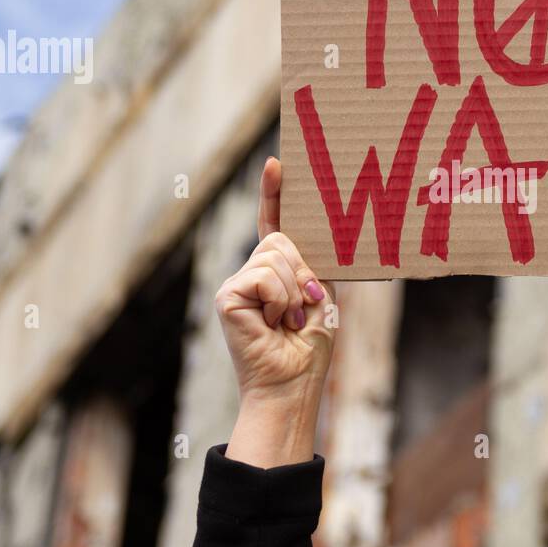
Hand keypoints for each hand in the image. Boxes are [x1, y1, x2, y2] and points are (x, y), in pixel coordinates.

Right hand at [215, 156, 335, 467]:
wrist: (293, 383)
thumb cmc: (308, 347)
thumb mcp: (320, 296)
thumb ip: (310, 266)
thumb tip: (298, 246)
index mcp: (278, 272)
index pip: (274, 225)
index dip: (274, 195)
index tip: (277, 164)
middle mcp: (253, 273)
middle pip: (282, 239)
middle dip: (302, 272)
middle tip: (303, 308)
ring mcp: (236, 283)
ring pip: (275, 257)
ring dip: (293, 291)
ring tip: (287, 321)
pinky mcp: (227, 296)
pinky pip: (264, 275)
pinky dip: (279, 299)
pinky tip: (272, 322)